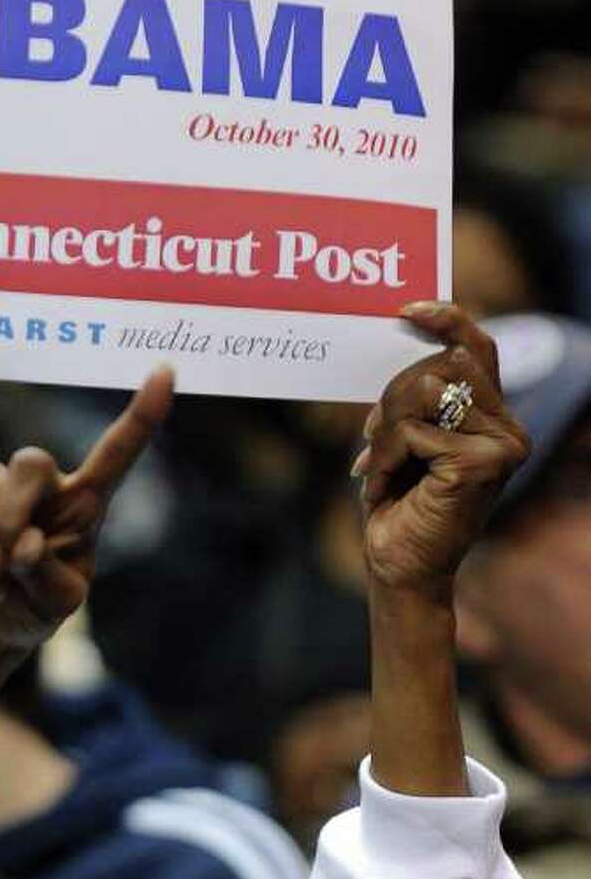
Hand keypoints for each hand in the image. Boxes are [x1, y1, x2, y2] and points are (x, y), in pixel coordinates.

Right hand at [0, 367, 174, 656]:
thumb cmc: (28, 608)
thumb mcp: (53, 606)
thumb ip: (47, 577)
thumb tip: (22, 544)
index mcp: (84, 504)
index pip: (115, 454)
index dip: (142, 416)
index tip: (165, 371)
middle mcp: (42, 482)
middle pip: (29, 462)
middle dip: (10, 518)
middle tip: (1, 573)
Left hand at [353, 302, 528, 595]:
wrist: (399, 568)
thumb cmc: (398, 503)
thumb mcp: (404, 438)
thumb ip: (415, 396)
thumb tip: (399, 338)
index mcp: (493, 417)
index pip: (478, 349)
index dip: (447, 320)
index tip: (407, 310)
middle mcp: (507, 429)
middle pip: (439, 364)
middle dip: (392, 396)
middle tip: (372, 439)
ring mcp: (501, 446)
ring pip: (423, 390)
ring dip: (384, 430)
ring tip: (377, 467)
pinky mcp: (480, 464)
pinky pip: (412, 430)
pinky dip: (382, 457)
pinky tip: (379, 487)